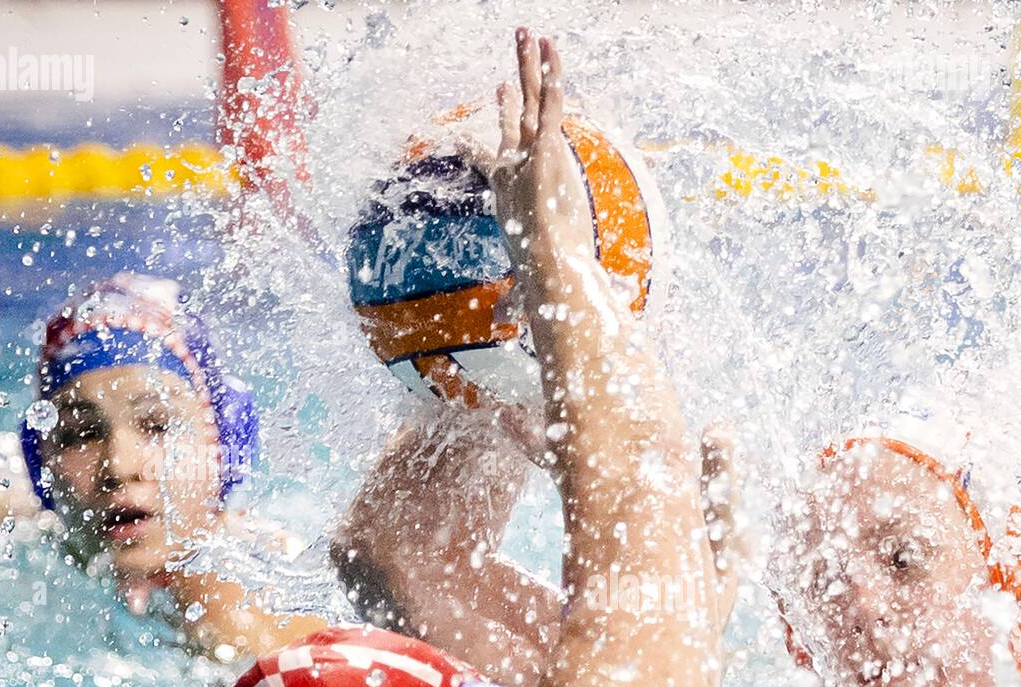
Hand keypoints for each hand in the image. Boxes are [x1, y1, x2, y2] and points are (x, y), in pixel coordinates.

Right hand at [463, 30, 595, 310]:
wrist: (547, 269)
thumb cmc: (535, 281)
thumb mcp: (522, 287)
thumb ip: (513, 300)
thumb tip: (503, 322)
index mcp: (507, 194)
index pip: (487, 163)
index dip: (477, 147)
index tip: (467, 135)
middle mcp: (513, 169)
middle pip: (510, 118)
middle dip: (510, 87)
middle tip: (507, 66)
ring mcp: (528, 157)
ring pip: (528, 101)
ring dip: (529, 65)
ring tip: (529, 32)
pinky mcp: (546, 152)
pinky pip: (550, 107)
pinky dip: (552, 79)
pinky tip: (553, 53)